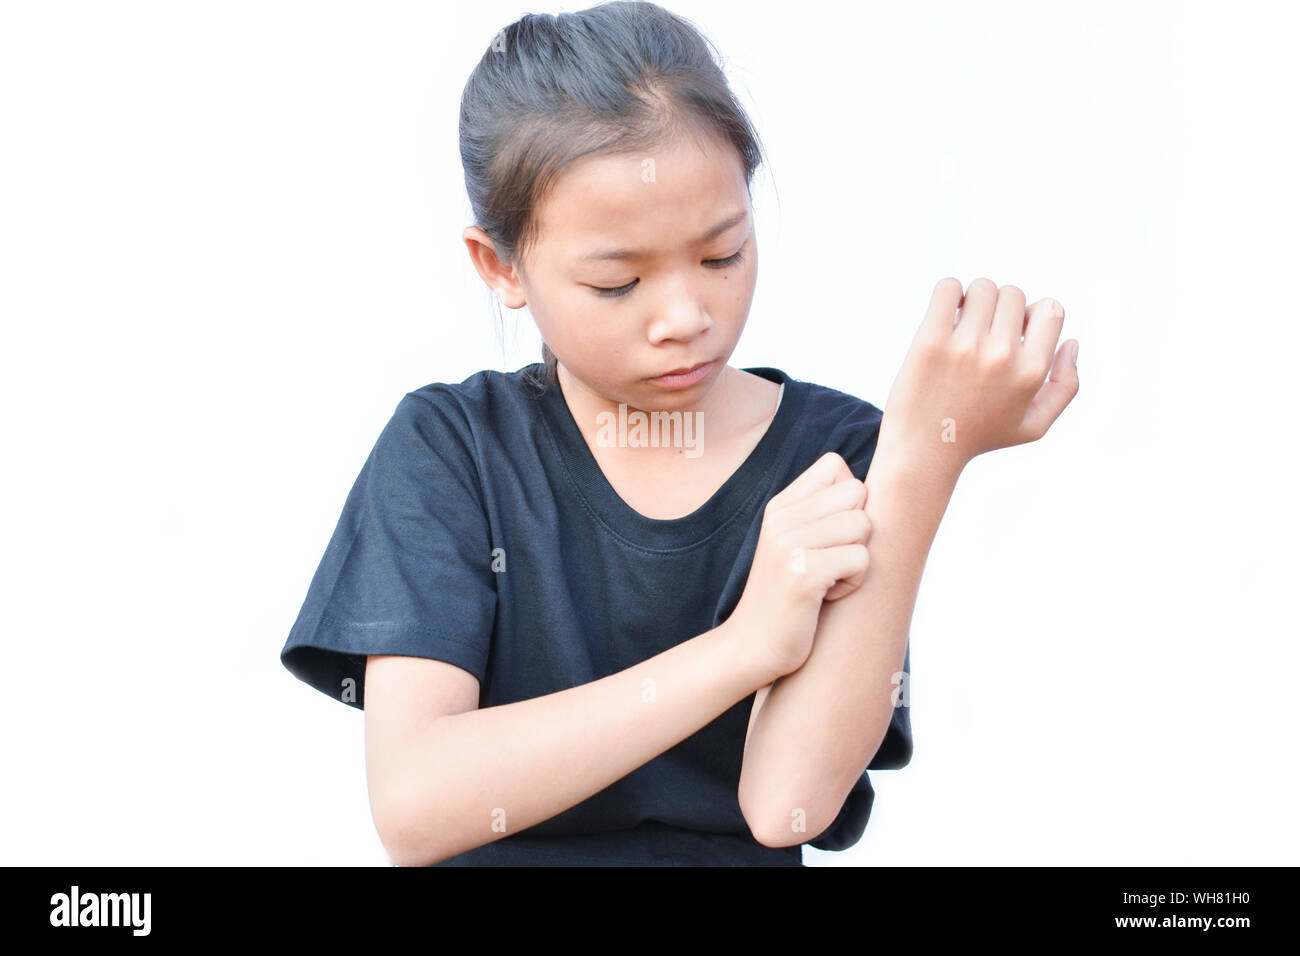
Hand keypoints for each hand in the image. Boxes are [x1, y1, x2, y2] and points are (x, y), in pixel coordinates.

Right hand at [728, 452, 871, 681]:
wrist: (752, 646)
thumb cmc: (787, 597)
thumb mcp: (793, 543)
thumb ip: (819, 511)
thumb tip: (866, 486)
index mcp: (779, 506)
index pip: (835, 464)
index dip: (849, 497)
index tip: (831, 532)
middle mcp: (780, 518)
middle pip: (857, 492)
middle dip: (858, 530)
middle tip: (831, 560)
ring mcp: (789, 544)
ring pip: (863, 525)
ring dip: (857, 560)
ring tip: (827, 579)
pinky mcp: (802, 573)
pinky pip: (861, 559)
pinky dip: (852, 583)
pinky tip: (825, 596)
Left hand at [876, 277, 1079, 475]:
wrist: (923, 452)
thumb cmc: (978, 436)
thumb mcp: (1034, 425)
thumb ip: (1065, 386)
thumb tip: (1072, 342)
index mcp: (1031, 372)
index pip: (1051, 309)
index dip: (1033, 316)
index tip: (1014, 334)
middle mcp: (1002, 356)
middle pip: (1013, 294)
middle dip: (1000, 308)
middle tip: (982, 334)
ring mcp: (965, 346)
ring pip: (982, 287)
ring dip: (973, 300)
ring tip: (962, 326)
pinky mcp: (930, 341)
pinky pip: (947, 288)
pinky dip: (949, 293)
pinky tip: (945, 316)